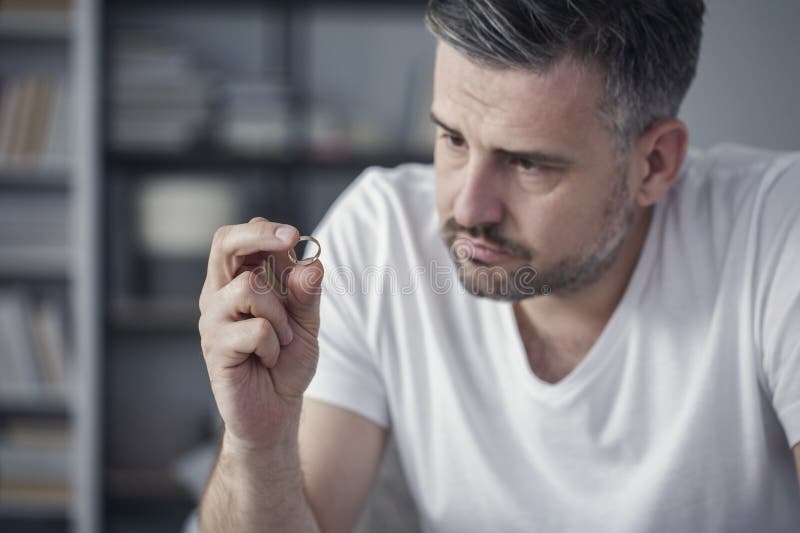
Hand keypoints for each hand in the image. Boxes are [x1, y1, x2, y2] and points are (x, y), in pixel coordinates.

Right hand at [198, 217, 323, 451]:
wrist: (276, 411)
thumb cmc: (286, 361)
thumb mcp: (306, 323)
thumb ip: (307, 294)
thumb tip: (312, 264)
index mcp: (238, 280)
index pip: (240, 238)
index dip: (264, 230)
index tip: (293, 235)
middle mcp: (219, 293)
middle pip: (225, 244)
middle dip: (259, 236)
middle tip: (289, 239)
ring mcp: (213, 319)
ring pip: (249, 288)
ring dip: (280, 314)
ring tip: (282, 339)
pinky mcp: (215, 347)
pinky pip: (255, 329)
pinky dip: (274, 345)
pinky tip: (269, 359)